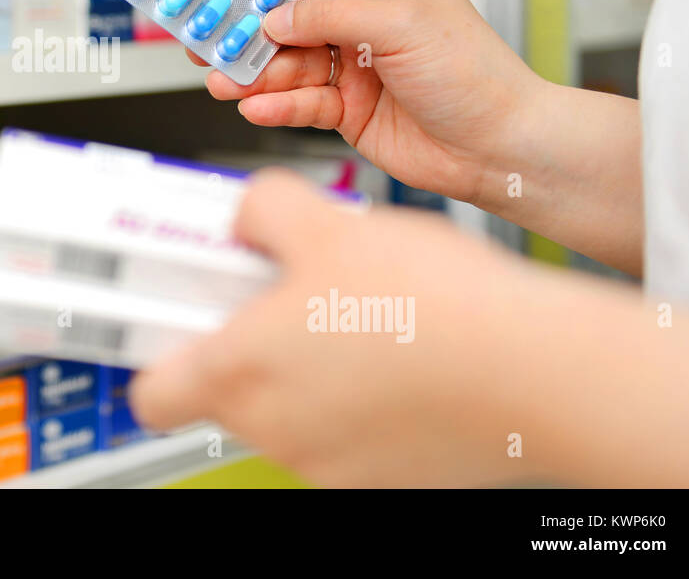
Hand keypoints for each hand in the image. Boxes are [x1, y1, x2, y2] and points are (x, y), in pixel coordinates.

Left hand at [130, 170, 541, 487]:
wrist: (537, 372)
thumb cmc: (432, 307)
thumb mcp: (327, 223)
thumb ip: (262, 211)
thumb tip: (246, 215)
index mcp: (241, 373)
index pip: (152, 392)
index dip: (160, 352)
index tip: (183, 315)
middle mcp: (276, 431)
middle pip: (228, 392)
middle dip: (252, 343)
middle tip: (289, 293)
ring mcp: (329, 464)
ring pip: (293, 410)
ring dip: (310, 366)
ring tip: (359, 314)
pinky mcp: (384, 477)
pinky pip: (348, 432)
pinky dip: (360, 397)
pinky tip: (398, 350)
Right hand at [191, 0, 544, 204]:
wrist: (498, 148)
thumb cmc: (473, 73)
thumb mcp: (399, 24)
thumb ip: (329, 13)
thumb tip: (274, 17)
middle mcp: (363, 20)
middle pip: (286, 10)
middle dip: (244, 18)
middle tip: (201, 23)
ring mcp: (353, 67)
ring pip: (285, 61)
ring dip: (253, 70)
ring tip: (222, 78)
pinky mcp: (347, 110)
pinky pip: (299, 102)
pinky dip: (276, 105)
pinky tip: (257, 106)